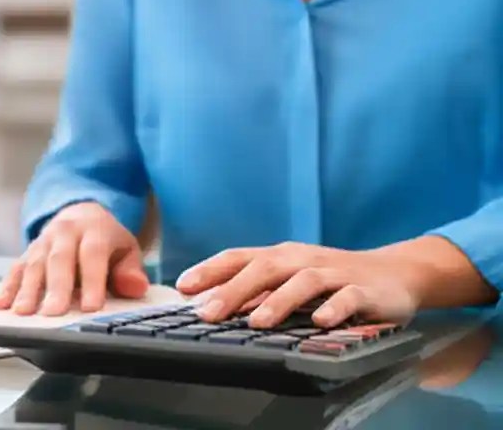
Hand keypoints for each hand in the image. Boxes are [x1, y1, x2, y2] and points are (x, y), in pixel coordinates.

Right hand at [0, 202, 148, 315]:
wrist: (79, 214)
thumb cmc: (105, 239)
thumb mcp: (126, 249)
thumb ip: (131, 270)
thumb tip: (135, 287)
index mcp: (93, 229)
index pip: (93, 255)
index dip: (92, 281)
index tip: (91, 307)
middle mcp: (64, 232)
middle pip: (59, 260)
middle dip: (56, 288)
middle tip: (53, 313)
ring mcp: (42, 242)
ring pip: (34, 265)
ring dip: (27, 290)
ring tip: (24, 313)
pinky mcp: (27, 253)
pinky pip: (15, 269)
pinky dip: (7, 288)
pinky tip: (1, 306)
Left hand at [175, 237, 493, 329]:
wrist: (395, 274)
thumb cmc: (331, 279)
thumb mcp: (290, 279)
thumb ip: (256, 289)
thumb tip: (210, 305)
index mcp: (281, 256)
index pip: (239, 257)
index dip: (210, 270)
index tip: (183, 287)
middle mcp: (303, 259)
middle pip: (265, 268)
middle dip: (233, 290)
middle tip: (209, 313)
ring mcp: (334, 273)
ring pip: (303, 282)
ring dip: (279, 301)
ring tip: (258, 322)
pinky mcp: (364, 290)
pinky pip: (348, 298)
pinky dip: (334, 308)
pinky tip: (320, 322)